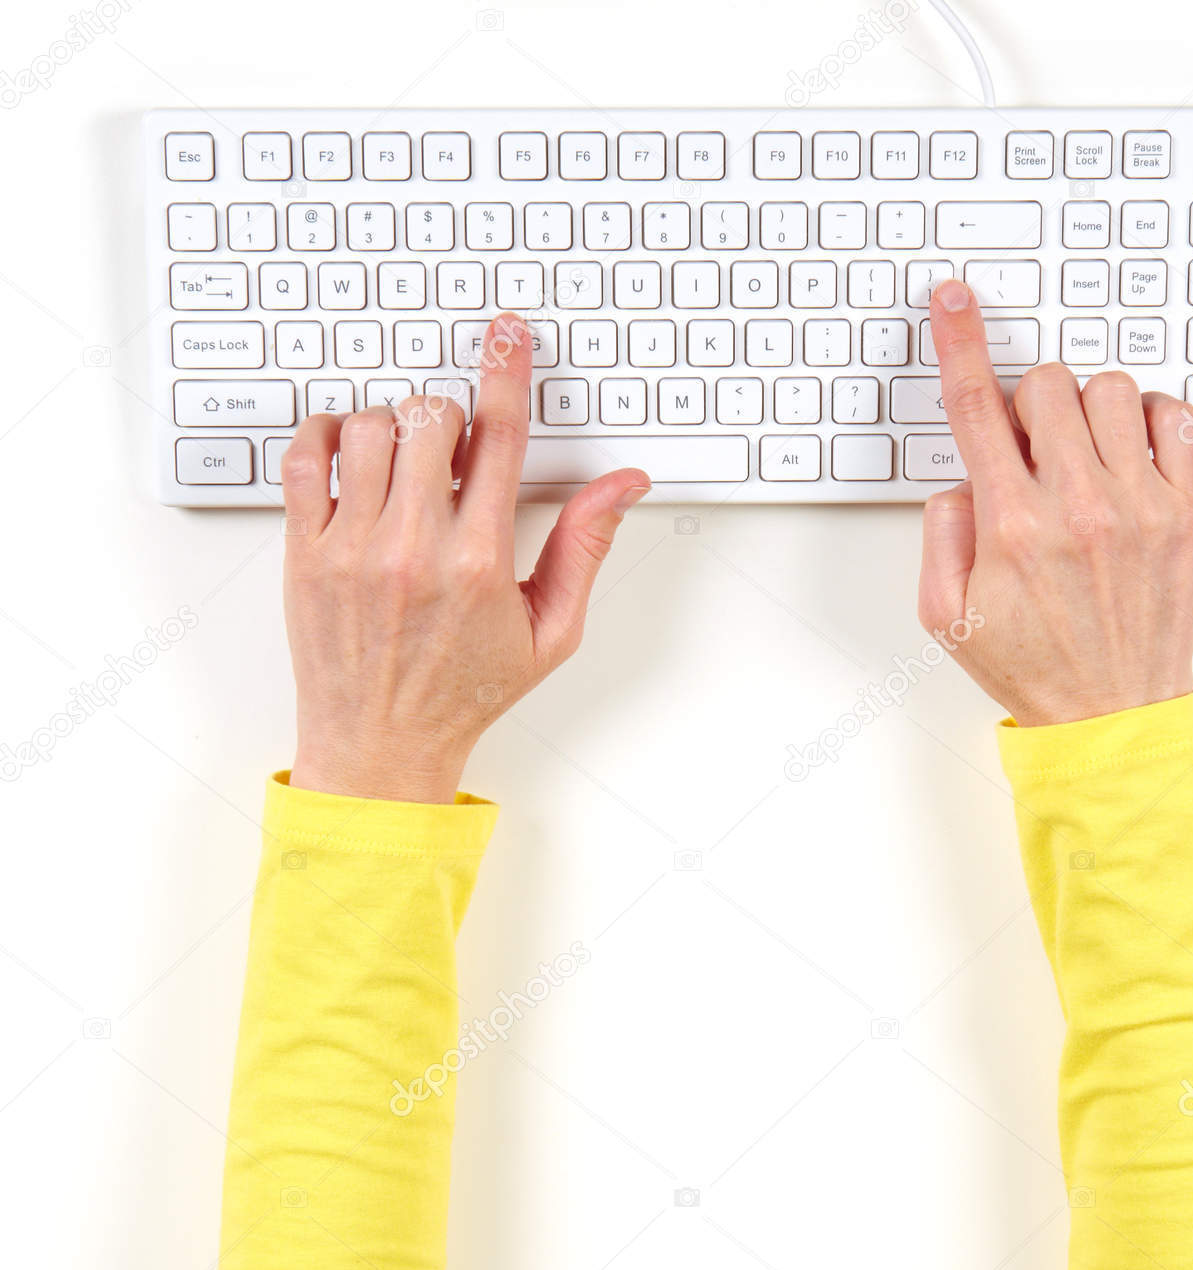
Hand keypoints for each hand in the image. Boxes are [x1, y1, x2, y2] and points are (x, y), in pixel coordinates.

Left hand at [280, 311, 649, 801]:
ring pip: (368, 428)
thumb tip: (622, 485)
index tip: (506, 334)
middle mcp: (414, 548)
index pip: (498, 437)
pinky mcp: (305, 553)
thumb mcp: (550, 631)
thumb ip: (584, 548)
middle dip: (447, 415)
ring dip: (391, 424)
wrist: (381, 745)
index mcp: (481, 561)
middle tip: (451, 446)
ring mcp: (353, 548)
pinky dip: (325, 435)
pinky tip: (349, 451)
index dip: (506, 371)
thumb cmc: (464, 693)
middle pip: (429, 418)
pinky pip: (303, 458)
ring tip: (404, 460)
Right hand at [918, 280, 1192, 726]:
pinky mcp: (1186, 513)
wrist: (1111, 715)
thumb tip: (965, 478)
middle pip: (1047, 385)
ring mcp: (1140, 506)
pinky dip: (1150, 419)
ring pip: (1110, 390)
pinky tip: (1130, 455)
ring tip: (1082, 457)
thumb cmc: (1034, 667)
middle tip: (1029, 451)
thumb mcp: (946, 616)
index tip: (955, 300)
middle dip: (1027, 404)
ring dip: (1086, 409)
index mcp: (1012, 528)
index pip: (976, 408)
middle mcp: (1078, 508)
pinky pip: (1176, 418)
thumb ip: (940, 534)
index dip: (959, 341)